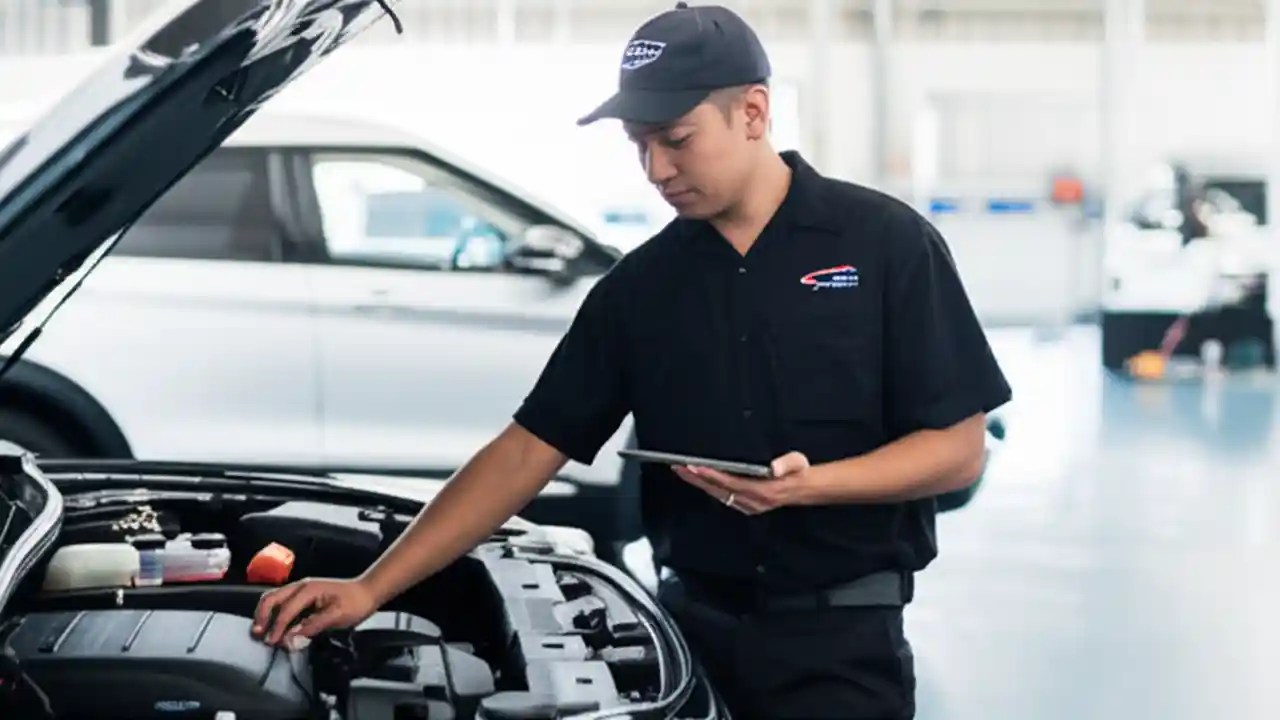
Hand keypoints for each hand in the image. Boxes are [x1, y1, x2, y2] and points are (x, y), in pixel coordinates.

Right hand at [252, 577, 378, 645]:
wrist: (367, 591)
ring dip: (265, 614)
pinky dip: (273, 614)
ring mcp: (300, 590)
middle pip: (271, 598)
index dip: (277, 628)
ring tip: (260, 632)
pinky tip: (273, 627)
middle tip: (257, 635)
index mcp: (308, 590)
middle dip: (262, 616)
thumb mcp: (338, 616)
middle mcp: (300, 587)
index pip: (286, 610)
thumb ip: (314, 625)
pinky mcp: (302, 596)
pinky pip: (281, 603)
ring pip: (273, 599)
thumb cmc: (355, 603)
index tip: (272, 643)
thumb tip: (291, 637)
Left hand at [671, 451, 812, 514]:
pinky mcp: (745, 504)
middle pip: (719, 491)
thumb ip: (787, 463)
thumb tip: (774, 468)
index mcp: (763, 491)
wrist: (803, 488)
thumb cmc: (797, 472)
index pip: (732, 483)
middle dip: (697, 480)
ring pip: (718, 495)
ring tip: (682, 471)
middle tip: (679, 467)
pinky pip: (722, 496)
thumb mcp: (797, 462)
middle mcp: (752, 501)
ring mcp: (748, 505)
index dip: (713, 476)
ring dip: (699, 484)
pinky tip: (698, 480)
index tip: (696, 468)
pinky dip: (709, 488)